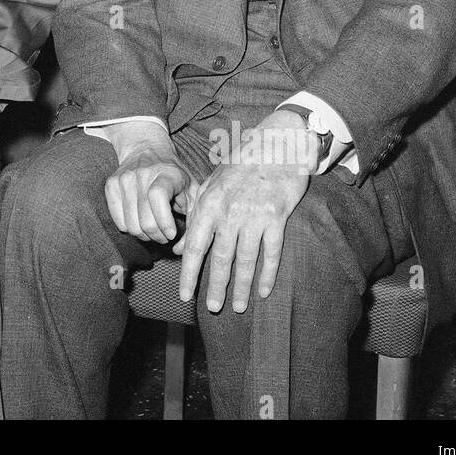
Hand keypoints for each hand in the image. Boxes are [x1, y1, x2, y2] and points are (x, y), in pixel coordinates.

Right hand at [103, 130, 192, 244]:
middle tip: (164, 236)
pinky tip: (139, 222)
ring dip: (144, 235)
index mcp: (167, 173)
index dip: (164, 221)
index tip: (172, 233)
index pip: (158, 197)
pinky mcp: (111, 185)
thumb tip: (185, 245)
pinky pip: (118, 222)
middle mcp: (142, 174)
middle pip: (144, 219)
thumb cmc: (174, 174)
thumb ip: (194, 215)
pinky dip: (130, 229)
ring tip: (153, 230)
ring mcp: (124, 179)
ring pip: (131, 225)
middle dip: (157, 236)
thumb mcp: (191, 188)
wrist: (146, 147)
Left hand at [174, 108, 312, 314]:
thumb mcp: (210, 185)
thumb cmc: (240, 166)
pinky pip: (272, 253)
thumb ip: (195, 216)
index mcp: (209, 204)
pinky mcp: (278, 217)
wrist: (276, 145)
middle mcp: (229, 212)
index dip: (188, 273)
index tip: (184, 295)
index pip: (194, 245)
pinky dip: (268, 274)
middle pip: (220, 259)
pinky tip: (264, 291)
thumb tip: (178, 248)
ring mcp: (254, 216)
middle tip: (213, 309)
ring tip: (236, 306)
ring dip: (241, 287)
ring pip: (245, 260)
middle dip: (215, 287)